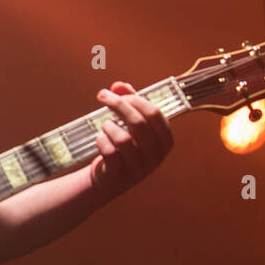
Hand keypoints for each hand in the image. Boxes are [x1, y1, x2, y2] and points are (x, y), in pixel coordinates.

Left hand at [89, 81, 173, 198]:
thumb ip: (128, 102)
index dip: (135, 99)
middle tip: (102, 96)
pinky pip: (110, 152)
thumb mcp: (130, 125)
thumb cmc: (123, 146)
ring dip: (109, 125)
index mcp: (165, 140)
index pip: (155, 114)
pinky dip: (102, 140)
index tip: (117, 92)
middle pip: (138, 123)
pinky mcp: (121, 176)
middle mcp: (156, 156)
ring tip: (104, 125)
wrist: (109, 179)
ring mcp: (139, 168)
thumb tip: (118, 85)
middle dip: (118, 105)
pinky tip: (100, 138)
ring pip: (123, 139)